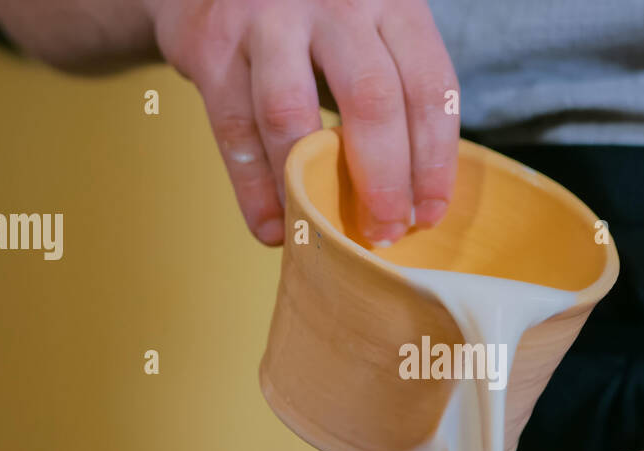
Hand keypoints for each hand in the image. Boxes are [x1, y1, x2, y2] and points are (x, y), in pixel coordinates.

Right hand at [144, 0, 459, 245]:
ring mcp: (266, 20)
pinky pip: (235, 129)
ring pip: (292, 116)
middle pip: (371, 100)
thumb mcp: (369, 26)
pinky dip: (255, 190)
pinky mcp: (211, 45)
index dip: (433, 160)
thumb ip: (394, 88)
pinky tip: (274, 227)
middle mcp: (332, 2)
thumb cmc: (314, 15)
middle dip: (383, 180)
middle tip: (385, 232)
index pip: (427, 85)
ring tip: (327, 234)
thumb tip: (413, 196)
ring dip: (310, 187)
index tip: (429, 212)